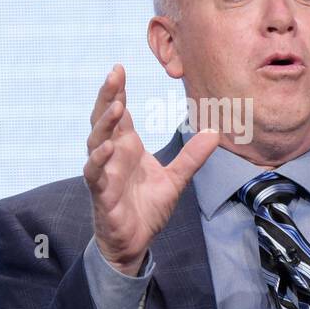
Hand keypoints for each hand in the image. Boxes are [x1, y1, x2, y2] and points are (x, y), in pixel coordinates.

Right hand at [84, 64, 218, 274]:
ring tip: (115, 106)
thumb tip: (214, 133)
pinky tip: (107, 148)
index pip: (119, 113)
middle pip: (103, 119)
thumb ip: (193, 156)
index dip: (118, 92)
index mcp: (127, 147)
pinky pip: (95, 173)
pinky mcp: (101, 193)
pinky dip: (99, 160)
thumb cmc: (147, 207)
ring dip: (104, 124)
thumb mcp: (177, 178)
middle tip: (114, 75)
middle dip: (107, 96)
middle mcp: (111, 155)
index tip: (120, 68)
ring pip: (96, 142)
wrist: (136, 240)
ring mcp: (103, 172)